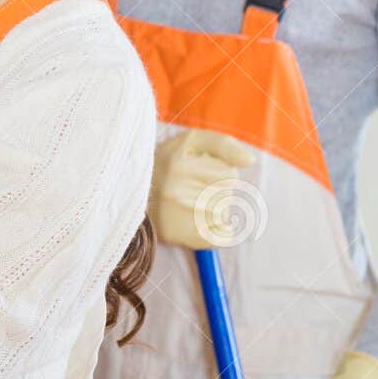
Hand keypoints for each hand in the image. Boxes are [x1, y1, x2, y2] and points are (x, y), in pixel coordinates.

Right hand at [149, 127, 256, 247]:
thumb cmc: (166, 163)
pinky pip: (220, 237)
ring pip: (223, 213)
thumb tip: (250, 160)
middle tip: (191, 187)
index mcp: (178, 164)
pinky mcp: (179, 236)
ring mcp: (176, 216)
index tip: (197, 170)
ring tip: (190, 202)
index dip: (218, 172)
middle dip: (216, 189)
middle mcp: (175, 190)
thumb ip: (222, 144)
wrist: (128, 190)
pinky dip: (219, 232)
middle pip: (226, 194)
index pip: (229, 174)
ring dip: (214, 208)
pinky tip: (201, 223)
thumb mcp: (190, 141)